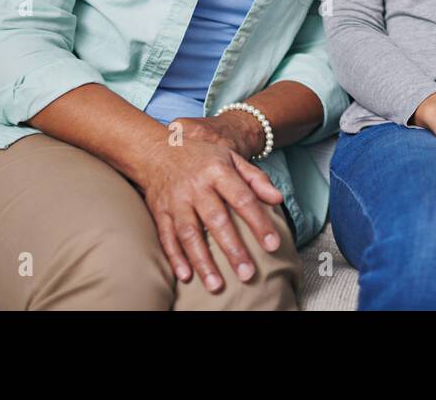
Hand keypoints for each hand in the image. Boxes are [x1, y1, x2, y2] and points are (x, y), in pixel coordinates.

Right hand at [139, 118, 284, 292]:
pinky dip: (175, 258)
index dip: (258, 222)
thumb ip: (256, 179)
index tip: (273, 245)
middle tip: (247, 273)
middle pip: (216, 220)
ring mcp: (176, 200)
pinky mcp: (159, 212)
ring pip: (190, 234)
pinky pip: (166, 237)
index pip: (243, 199)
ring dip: (202, 261)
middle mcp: (196, 187)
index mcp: (218, 171)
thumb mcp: (232, 158)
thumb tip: (278, 200)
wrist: (157, 150)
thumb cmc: (203, 158)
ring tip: (216, 285)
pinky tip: (186, 276)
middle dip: (233, 249)